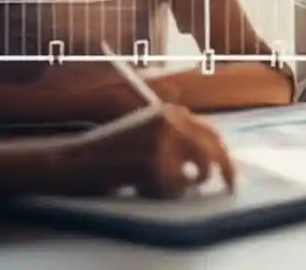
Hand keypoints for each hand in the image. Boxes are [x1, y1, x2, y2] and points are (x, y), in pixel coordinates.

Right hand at [52, 104, 233, 198]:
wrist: (75, 160)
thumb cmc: (111, 152)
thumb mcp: (147, 133)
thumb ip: (178, 138)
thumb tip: (217, 158)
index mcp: (171, 112)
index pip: (212, 134)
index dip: (223, 155)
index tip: (229, 172)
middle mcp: (171, 122)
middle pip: (214, 152)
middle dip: (224, 171)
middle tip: (230, 187)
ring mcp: (164, 142)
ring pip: (196, 173)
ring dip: (184, 186)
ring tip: (160, 186)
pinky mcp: (155, 164)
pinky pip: (175, 190)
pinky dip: (162, 194)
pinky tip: (139, 186)